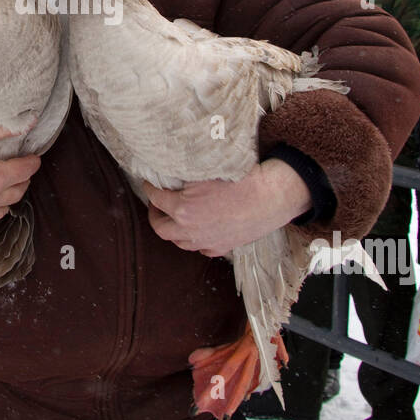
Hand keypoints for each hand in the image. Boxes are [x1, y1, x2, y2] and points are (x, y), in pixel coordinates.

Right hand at [0, 123, 40, 223]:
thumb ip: (2, 129)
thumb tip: (28, 123)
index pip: (26, 170)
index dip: (32, 161)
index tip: (33, 156)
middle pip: (19, 192)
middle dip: (23, 179)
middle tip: (20, 167)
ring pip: (4, 209)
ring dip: (9, 197)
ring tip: (5, 183)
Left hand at [145, 158, 311, 257]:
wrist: (270, 196)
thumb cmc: (240, 179)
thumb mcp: (204, 171)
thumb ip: (182, 175)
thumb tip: (168, 172)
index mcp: (183, 209)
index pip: (155, 198)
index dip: (149, 189)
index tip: (149, 183)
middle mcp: (191, 230)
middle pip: (160, 228)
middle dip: (154, 215)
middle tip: (155, 205)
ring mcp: (206, 242)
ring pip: (179, 242)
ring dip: (173, 230)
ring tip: (174, 218)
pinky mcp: (222, 248)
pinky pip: (200, 248)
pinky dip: (194, 240)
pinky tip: (196, 230)